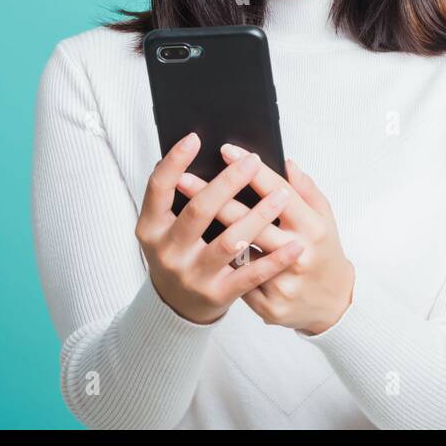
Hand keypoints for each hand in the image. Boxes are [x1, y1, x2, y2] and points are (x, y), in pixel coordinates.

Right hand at [135, 132, 303, 324]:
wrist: (177, 308)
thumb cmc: (180, 253)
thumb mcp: (165, 227)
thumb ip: (175, 194)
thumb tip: (190, 148)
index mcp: (151, 228)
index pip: (158, 189)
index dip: (174, 162)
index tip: (195, 137)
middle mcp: (168, 252)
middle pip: (198, 211)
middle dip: (227, 183)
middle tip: (252, 161)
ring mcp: (191, 275)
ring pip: (229, 242)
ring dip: (257, 216)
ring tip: (281, 196)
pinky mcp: (216, 295)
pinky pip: (250, 275)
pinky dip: (274, 260)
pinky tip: (294, 245)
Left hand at [190, 145, 353, 334]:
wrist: (332, 303)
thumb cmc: (324, 252)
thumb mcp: (325, 217)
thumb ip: (305, 189)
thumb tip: (285, 162)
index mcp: (312, 227)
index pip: (279, 191)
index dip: (251, 170)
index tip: (227, 150)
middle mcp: (299, 253)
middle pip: (248, 221)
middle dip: (214, 196)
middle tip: (185, 177)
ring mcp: (283, 282)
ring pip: (237, 252)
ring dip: (207, 228)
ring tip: (180, 208)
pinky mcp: (269, 306)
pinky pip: (236, 281)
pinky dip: (217, 263)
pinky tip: (195, 247)